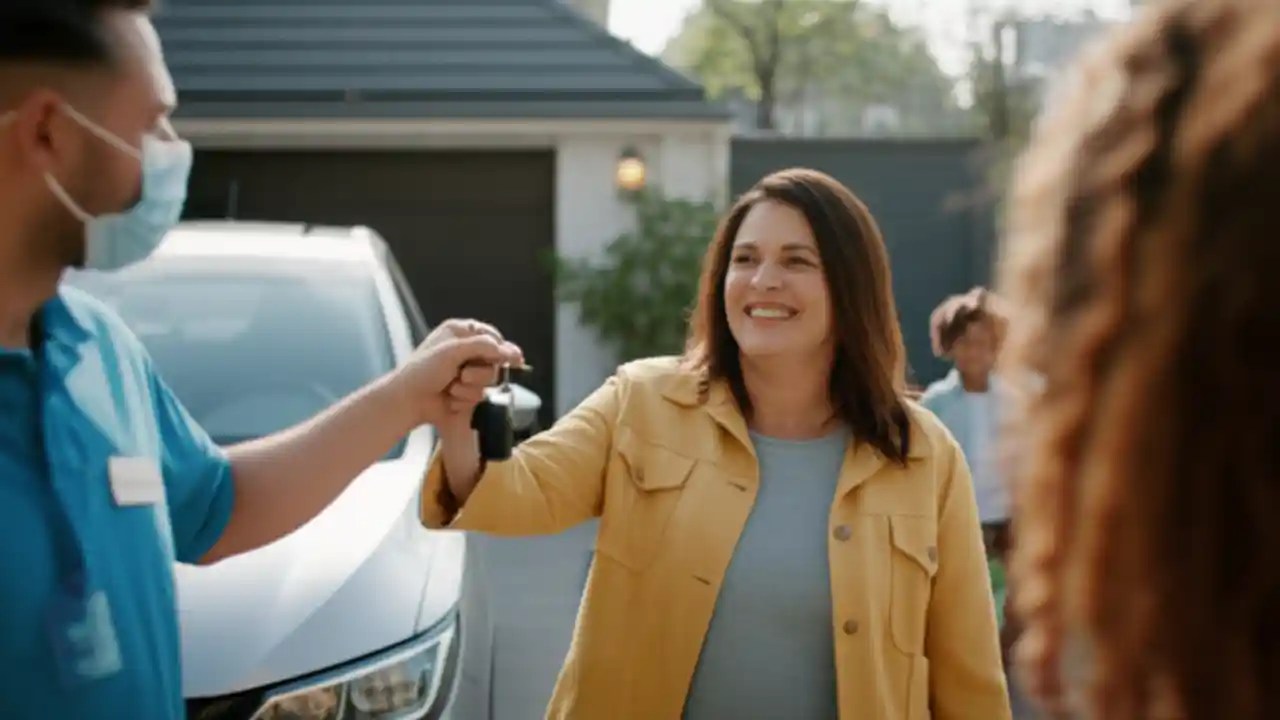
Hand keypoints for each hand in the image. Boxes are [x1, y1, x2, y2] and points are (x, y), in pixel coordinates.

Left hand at [388, 319, 522, 426]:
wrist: (407, 400)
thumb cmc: (424, 370)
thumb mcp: (454, 351)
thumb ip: (485, 347)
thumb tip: (513, 352)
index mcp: (460, 332)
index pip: (492, 336)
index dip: (502, 348)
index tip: (515, 359)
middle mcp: (465, 350)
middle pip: (495, 361)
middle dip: (479, 372)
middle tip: (462, 374)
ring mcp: (466, 372)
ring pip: (489, 381)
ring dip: (470, 388)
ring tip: (451, 387)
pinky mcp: (465, 392)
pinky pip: (479, 396)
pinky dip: (464, 399)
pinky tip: (448, 398)